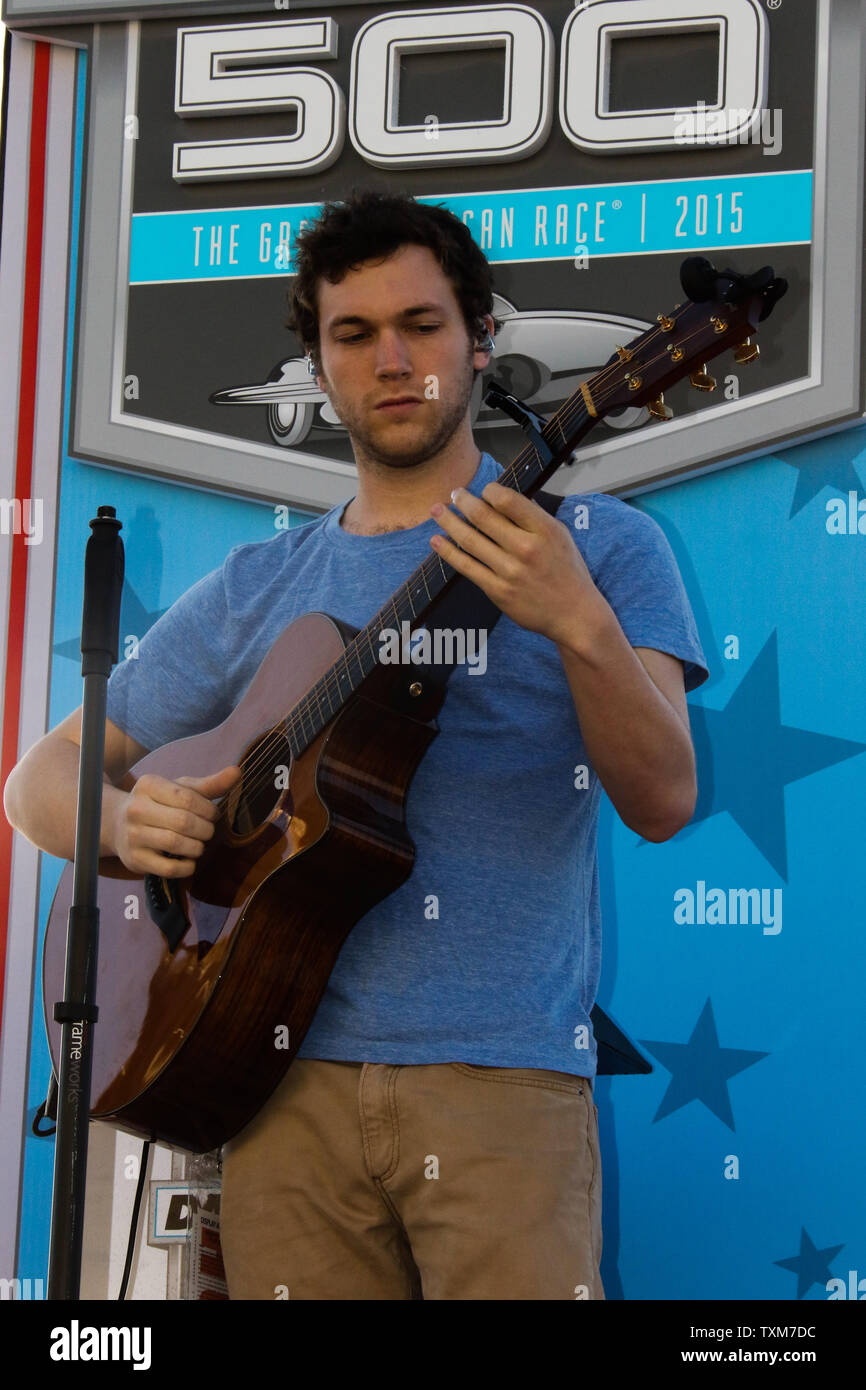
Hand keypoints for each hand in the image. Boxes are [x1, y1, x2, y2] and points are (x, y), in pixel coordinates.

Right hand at [107, 765, 240, 876]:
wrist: (117, 824)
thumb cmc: (159, 804)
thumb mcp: (181, 790)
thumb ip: (210, 784)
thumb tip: (237, 772)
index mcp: (148, 785)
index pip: (187, 798)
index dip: (208, 809)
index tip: (213, 815)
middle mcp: (136, 809)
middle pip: (183, 821)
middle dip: (205, 829)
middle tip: (208, 831)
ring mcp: (133, 835)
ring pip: (176, 844)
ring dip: (197, 847)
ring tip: (199, 845)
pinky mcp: (135, 859)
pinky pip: (168, 868)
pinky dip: (187, 867)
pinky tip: (190, 861)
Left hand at [429, 481, 599, 644]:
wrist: (574, 613)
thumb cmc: (567, 571)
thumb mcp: (560, 536)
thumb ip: (534, 517)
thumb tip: (504, 498)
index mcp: (544, 530)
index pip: (508, 500)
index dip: (489, 491)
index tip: (483, 490)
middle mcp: (526, 549)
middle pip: (484, 517)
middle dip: (463, 501)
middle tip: (454, 493)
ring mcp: (510, 571)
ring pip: (470, 540)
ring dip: (448, 522)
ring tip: (437, 511)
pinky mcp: (498, 591)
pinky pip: (467, 567)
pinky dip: (448, 552)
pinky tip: (437, 541)